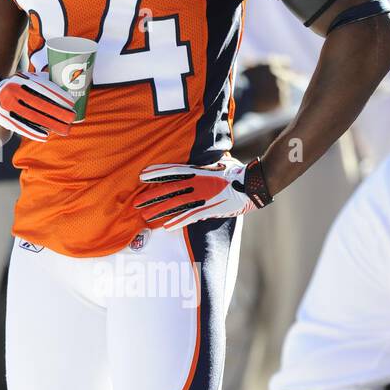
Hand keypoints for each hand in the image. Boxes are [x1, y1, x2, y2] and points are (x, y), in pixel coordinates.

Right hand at [0, 72, 76, 141]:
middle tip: (72, 118)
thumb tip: (68, 85)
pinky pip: (22, 127)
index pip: (42, 88)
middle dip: (58, 112)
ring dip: (50, 125)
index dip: (58, 96)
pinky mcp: (5, 118)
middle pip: (39, 104)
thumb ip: (42, 81)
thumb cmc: (20, 88)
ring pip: (32, 117)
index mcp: (21, 78)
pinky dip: (35, 132)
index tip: (72, 103)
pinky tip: (46, 135)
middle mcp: (12, 90)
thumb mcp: (27, 79)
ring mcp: (7, 105)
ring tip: (64, 129)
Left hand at [136, 158, 262, 228]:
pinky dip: (178, 221)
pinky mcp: (210, 209)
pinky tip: (165, 226)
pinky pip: (190, 216)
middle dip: (151, 196)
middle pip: (169, 190)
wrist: (253, 184)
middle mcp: (197, 183)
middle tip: (136, 202)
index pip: (173, 171)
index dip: (157, 173)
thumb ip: (206, 165)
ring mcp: (203, 197)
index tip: (142, 174)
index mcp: (198, 171)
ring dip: (160, 211)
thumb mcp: (219, 163)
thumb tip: (202, 163)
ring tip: (145, 216)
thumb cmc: (237, 172)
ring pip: (176, 204)